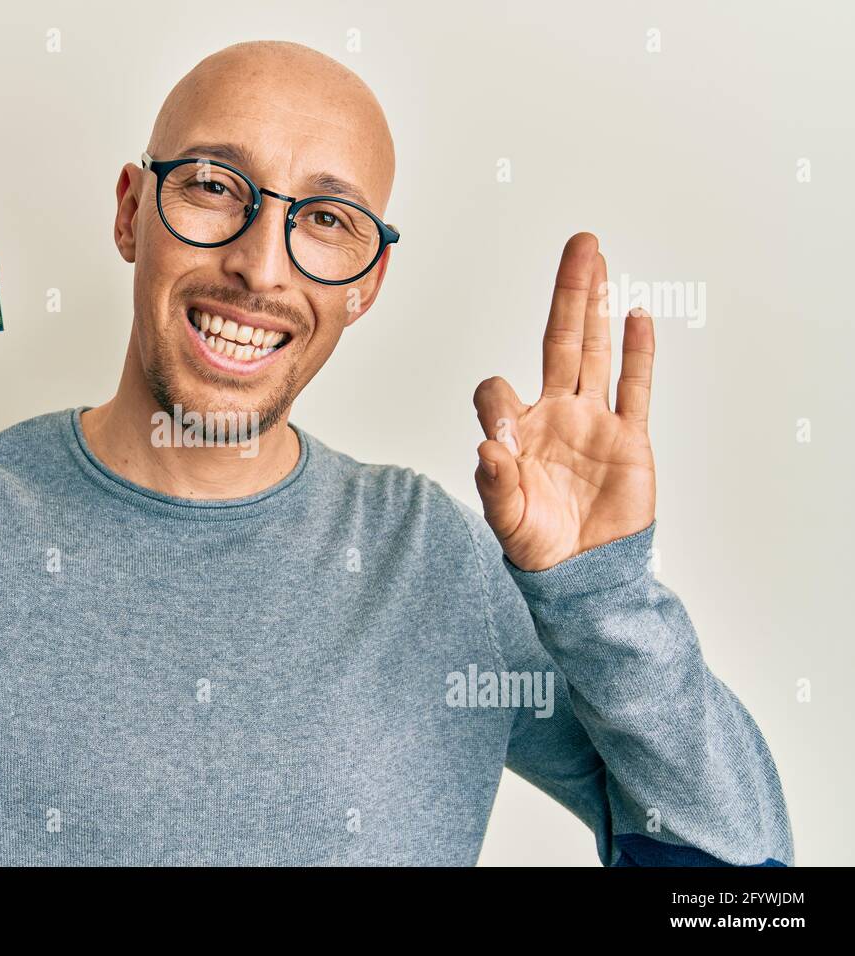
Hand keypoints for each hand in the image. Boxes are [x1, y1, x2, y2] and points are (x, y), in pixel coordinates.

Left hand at [472, 232, 655, 570]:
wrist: (586, 571)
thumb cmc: (538, 544)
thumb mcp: (507, 520)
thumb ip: (496, 485)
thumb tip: (489, 449)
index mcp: (517, 433)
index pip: (497, 394)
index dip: (497, 404)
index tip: (502, 439)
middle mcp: (554, 415)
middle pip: (560, 341)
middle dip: (568, 295)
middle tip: (578, 247)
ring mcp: (593, 421)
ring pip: (596, 351)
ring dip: (597, 306)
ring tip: (599, 260)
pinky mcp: (628, 438)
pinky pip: (635, 388)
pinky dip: (639, 354)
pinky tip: (636, 315)